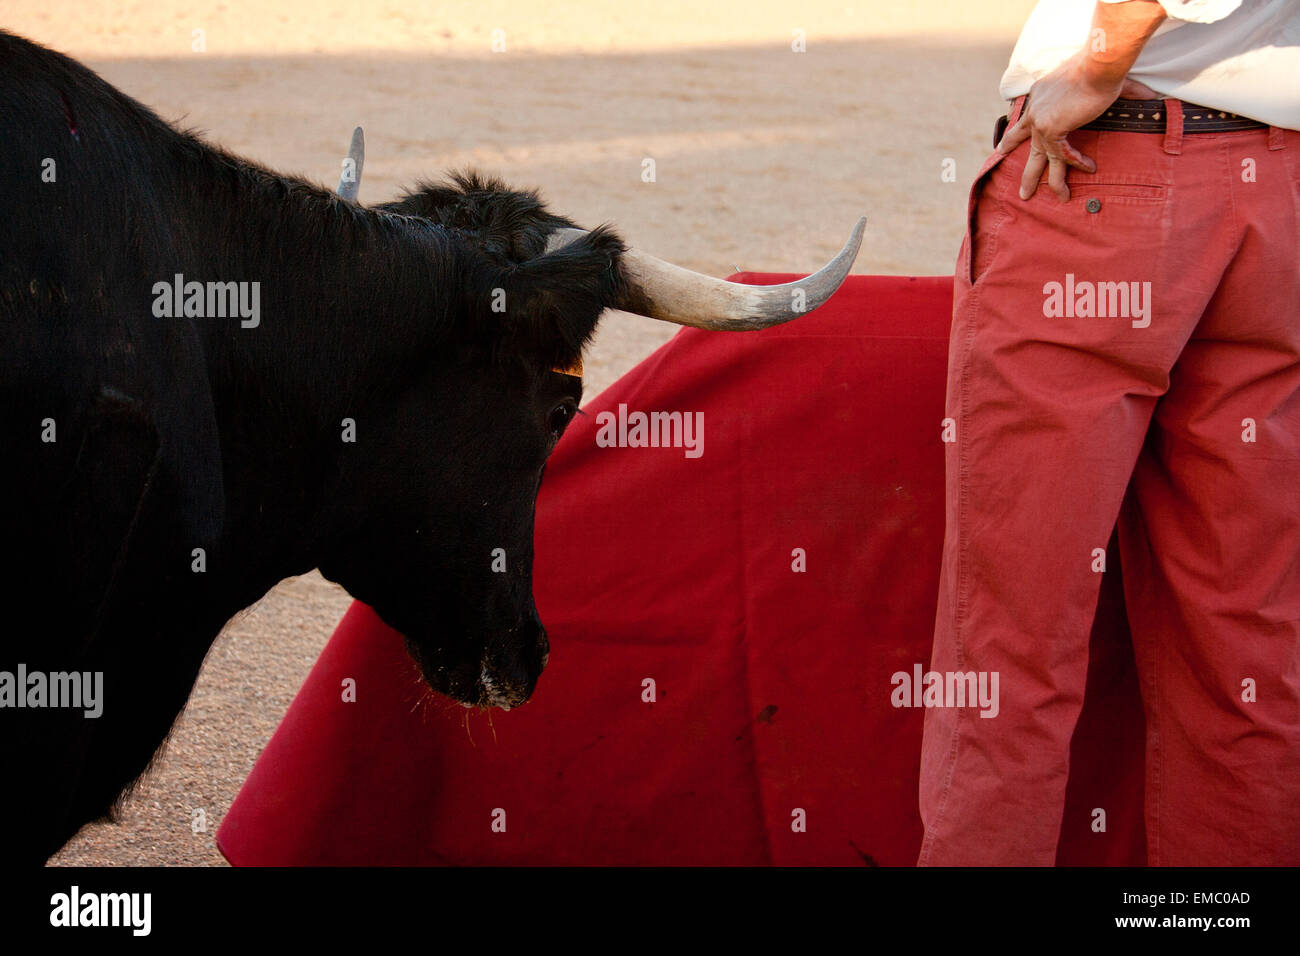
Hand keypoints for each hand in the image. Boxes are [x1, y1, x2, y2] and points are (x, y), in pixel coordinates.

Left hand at [996, 51, 1124, 201]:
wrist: (1099, 64)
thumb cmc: (1105, 68)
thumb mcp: (1106, 83)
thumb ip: (1125, 93)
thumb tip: (1152, 97)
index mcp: (1041, 94)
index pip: (1025, 120)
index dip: (1015, 135)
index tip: (1004, 148)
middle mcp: (1036, 108)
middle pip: (1023, 143)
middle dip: (1024, 166)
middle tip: (1021, 187)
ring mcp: (1041, 119)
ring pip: (1041, 157)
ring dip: (1040, 180)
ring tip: (1034, 198)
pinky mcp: (1050, 128)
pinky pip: (1063, 154)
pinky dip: (1077, 162)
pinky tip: (1090, 168)